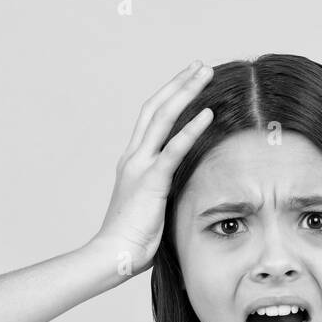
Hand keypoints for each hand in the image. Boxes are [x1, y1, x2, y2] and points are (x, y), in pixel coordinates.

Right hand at [92, 60, 214, 276]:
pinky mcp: (151, 181)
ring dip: (186, 92)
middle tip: (200, 65)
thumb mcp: (152, 209)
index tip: (188, 82)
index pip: (151, 120)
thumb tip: (185, 191)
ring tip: (205, 73)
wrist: (112, 256)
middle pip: (156, 108)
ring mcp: (140, 166)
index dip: (169, 98)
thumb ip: (164, 192)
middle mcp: (133, 157)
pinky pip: (174, 148)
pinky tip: (209, 113)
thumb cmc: (132, 242)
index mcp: (132, 163)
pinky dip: (192, 129)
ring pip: (163, 117)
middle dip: (179, 83)